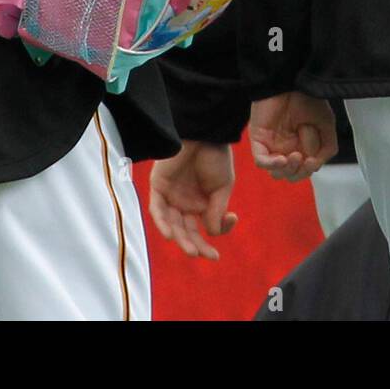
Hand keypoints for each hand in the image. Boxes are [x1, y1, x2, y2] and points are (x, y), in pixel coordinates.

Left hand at [148, 141, 236, 260]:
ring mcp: (171, 196)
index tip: (232, 220)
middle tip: (208, 256)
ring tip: (192, 251)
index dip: (218, 231)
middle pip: (187, 231)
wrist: (204, 133)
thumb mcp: (223, 186)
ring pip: (172, 225)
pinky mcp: (158, 186)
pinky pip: (157, 209)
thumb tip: (212, 233)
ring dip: (180, 239)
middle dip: (196, 245)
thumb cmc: (216, 156)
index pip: (205, 227)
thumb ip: (217, 211)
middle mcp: (184, 202)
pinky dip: (162, 223)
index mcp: (201, 203)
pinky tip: (171, 234)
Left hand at [250, 92, 337, 181]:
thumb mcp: (326, 124)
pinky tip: (282, 159)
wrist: (290, 80)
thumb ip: (327, 147)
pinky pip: (261, 161)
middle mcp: (285, 147)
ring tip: (295, 156)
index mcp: (301, 145)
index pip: (302, 170)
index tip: (312, 160)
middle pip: (290, 174)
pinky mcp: (258, 138)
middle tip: (305, 159)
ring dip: (287, 170)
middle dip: (299, 172)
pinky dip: (272, 165)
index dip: (307, 171)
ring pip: (276, 172)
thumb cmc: (308, 98)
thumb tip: (315, 167)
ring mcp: (271, 144)